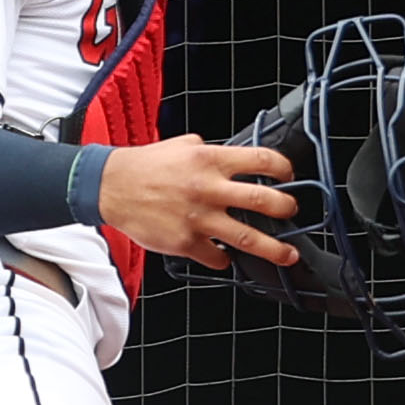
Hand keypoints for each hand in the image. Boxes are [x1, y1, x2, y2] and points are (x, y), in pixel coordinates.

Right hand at [98, 135, 296, 270]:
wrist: (111, 187)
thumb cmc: (145, 166)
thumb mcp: (183, 146)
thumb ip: (211, 152)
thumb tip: (234, 160)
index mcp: (210, 161)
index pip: (261, 160)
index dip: (283, 168)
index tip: (289, 176)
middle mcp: (208, 189)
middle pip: (263, 201)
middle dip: (287, 209)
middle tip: (293, 213)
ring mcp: (197, 219)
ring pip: (247, 238)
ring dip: (274, 249)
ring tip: (288, 254)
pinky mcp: (185, 242)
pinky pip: (216, 257)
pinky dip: (225, 259)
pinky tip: (227, 256)